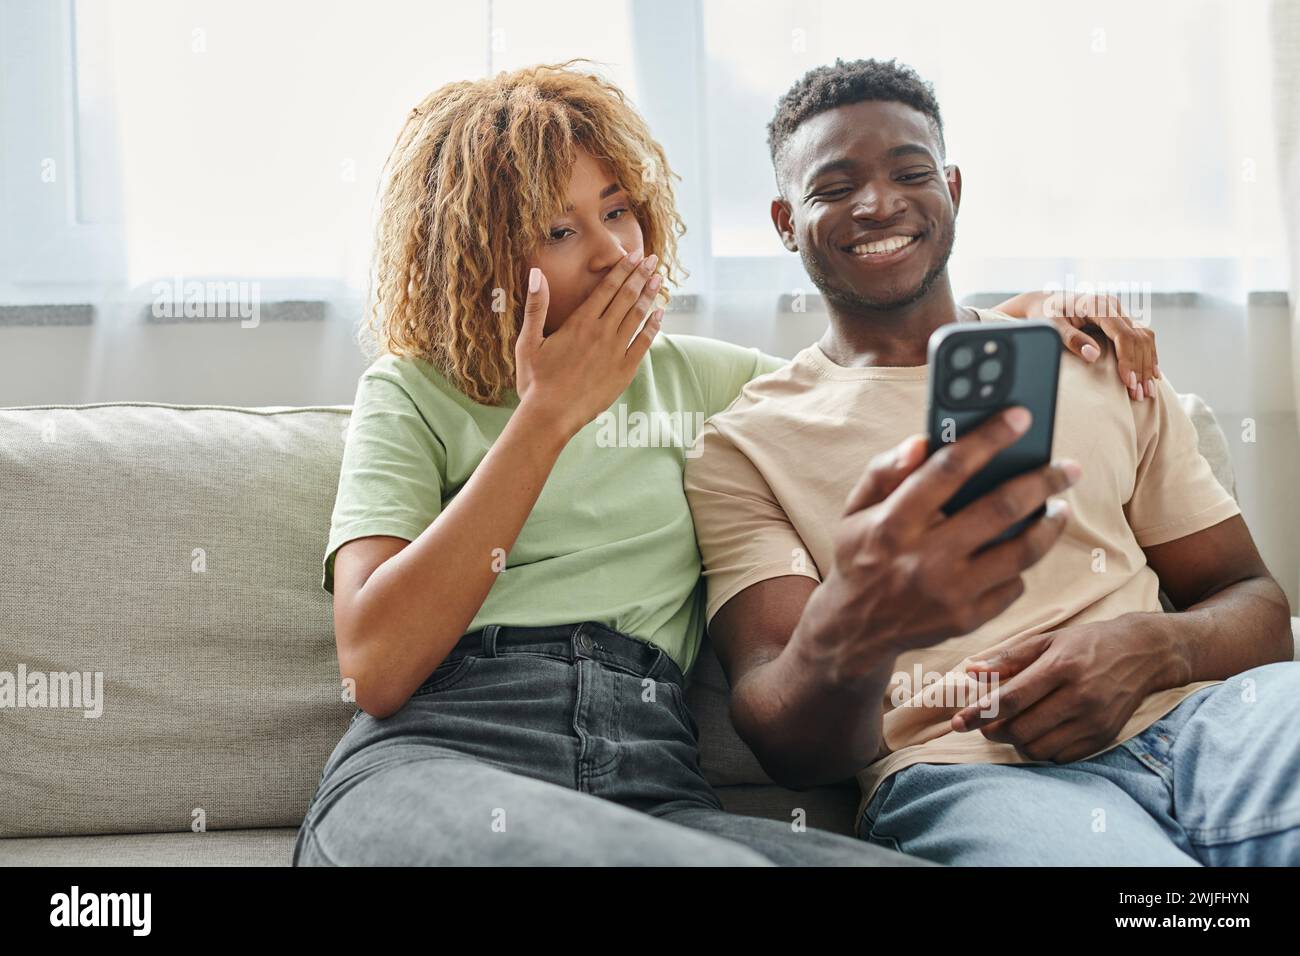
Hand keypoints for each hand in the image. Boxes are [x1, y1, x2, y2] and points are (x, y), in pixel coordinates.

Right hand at [514, 251, 663, 437]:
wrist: (550, 416)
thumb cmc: (535, 380)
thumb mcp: (528, 341)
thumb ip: (536, 306)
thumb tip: (536, 273)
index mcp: (580, 323)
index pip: (607, 288)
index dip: (623, 269)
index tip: (635, 255)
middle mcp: (601, 333)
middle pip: (626, 296)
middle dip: (640, 275)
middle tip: (652, 259)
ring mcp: (616, 352)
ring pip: (637, 316)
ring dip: (649, 295)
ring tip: (658, 279)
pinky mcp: (624, 371)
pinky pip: (644, 343)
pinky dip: (653, 326)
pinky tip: (660, 313)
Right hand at [807, 407, 1080, 687]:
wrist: (856, 629)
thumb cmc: (861, 555)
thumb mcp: (856, 510)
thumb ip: (884, 472)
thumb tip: (922, 442)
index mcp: (893, 523)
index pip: (947, 469)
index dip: (988, 438)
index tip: (1020, 417)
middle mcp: (923, 558)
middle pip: (1000, 509)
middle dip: (1043, 481)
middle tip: (1067, 468)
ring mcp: (949, 592)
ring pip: (1021, 552)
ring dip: (1049, 525)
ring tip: (1058, 508)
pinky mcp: (967, 619)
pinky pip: (1013, 585)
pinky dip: (1021, 564)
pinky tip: (1021, 549)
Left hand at [950, 612, 1169, 761]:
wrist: (1142, 653)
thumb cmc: (1087, 643)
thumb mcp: (1047, 640)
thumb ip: (1007, 659)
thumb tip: (970, 672)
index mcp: (1060, 667)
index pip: (1010, 699)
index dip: (979, 714)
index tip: (957, 722)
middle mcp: (1079, 696)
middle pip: (1021, 730)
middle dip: (994, 731)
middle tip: (987, 723)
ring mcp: (1094, 720)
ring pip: (1038, 748)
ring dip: (1016, 742)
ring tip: (1014, 725)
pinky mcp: (1104, 737)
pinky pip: (1060, 756)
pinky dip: (1041, 749)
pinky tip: (1040, 732)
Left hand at [999, 290, 1159, 400]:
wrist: (1045, 301)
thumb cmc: (1046, 314)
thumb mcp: (1052, 326)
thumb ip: (1071, 339)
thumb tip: (1093, 355)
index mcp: (1097, 305)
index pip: (1122, 334)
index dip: (1128, 360)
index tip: (1128, 382)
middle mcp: (1112, 305)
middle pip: (1137, 338)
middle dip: (1140, 367)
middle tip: (1139, 394)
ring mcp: (1118, 311)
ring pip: (1144, 337)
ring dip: (1147, 364)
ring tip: (1148, 390)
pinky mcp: (1120, 319)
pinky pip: (1141, 336)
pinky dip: (1147, 356)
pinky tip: (1151, 375)